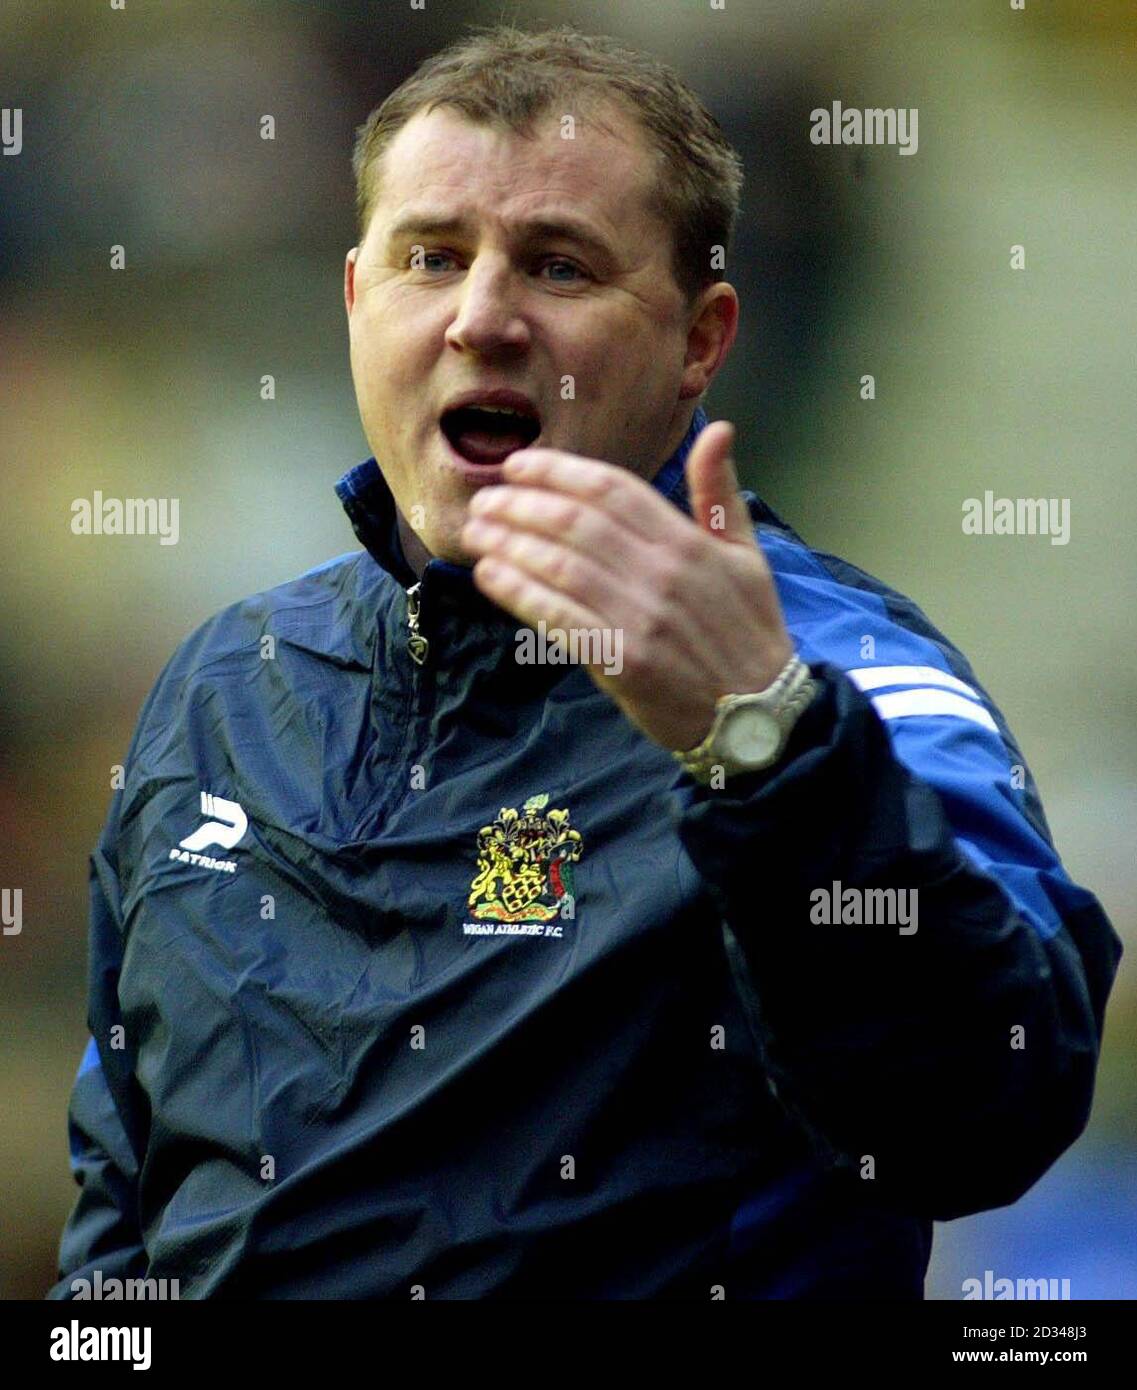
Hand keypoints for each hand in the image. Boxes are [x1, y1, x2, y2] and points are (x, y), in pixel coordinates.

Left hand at [460, 421, 795, 751]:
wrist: (758, 713)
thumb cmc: (749, 631)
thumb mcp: (747, 556)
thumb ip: (720, 494)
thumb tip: (717, 428)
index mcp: (689, 543)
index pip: (613, 490)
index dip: (558, 472)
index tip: (517, 466)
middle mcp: (662, 574)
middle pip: (577, 523)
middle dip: (521, 505)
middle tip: (483, 500)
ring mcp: (642, 619)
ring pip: (562, 567)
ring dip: (510, 545)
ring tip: (476, 533)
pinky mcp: (624, 662)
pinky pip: (560, 619)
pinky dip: (520, 594)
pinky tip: (490, 577)